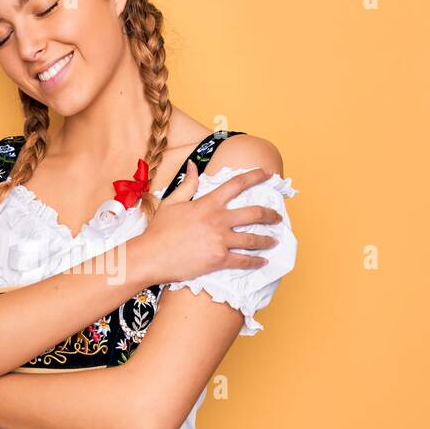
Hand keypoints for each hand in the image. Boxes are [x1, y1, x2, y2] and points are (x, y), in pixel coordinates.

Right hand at [133, 162, 283, 285]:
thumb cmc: (159, 230)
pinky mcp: (219, 259)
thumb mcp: (171, 202)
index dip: (256, 176)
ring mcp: (220, 240)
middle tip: (278, 217)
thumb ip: (188, 185)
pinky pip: (244, 260)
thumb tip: (195, 167)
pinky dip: (256, 262)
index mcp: (208, 203)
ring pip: (253, 239)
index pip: (237, 184)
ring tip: (275, 241)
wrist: (151, 256)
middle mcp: (218, 219)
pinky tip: (263, 261)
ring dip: (268, 240)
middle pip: (254, 213)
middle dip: (271, 215)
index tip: (269, 174)